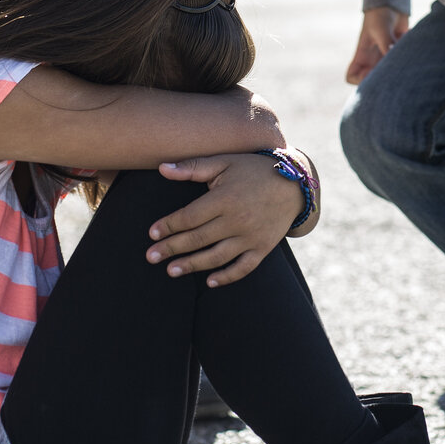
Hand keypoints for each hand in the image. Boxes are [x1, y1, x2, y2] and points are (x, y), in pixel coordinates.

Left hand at [145, 152, 301, 286]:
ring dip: (192, 265)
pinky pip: (242, 268)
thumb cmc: (253, 169)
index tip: (151, 233)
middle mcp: (237, 219)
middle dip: (171, 248)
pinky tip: (209, 282)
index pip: (190, 217)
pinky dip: (226, 277)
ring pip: (216, 256)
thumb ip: (193, 166)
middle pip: (198, 238)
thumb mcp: (225, 161)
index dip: (169, 226)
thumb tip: (162, 168)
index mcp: (225, 198)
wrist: (294, 183)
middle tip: (150, 257)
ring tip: (171, 271)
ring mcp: (251, 236)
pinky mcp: (262, 247)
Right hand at [344, 7, 409, 84]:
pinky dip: (407, 56)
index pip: (352, 77)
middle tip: (393, 69)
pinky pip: (401, 62)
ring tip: (402, 55)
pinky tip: (407, 40)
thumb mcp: (381, 30)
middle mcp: (372, 59)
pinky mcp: (397, 52)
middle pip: (373, 80)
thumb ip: (387, 45)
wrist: (392, 2)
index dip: (359, 80)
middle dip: (383, 79)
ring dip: (397, 67)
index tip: (371, 73)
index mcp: (362, 55)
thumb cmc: (379, 15)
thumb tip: (394, 61)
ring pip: (389, 73)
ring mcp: (385, 57)